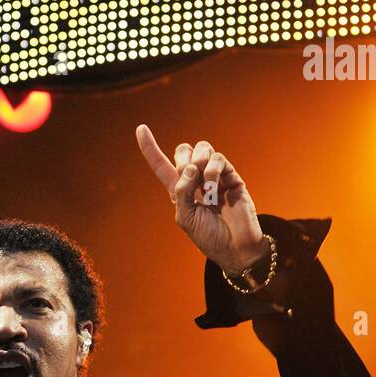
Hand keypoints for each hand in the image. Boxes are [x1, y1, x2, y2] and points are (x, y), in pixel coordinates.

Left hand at [135, 124, 266, 274]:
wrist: (235, 247)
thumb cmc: (209, 237)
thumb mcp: (186, 218)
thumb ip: (182, 191)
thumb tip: (191, 167)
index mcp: (180, 192)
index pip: (161, 166)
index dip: (150, 149)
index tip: (140, 129)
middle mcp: (196, 180)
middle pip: (183, 150)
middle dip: (183, 158)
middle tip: (190, 176)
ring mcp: (214, 176)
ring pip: (202, 149)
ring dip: (199, 163)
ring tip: (206, 186)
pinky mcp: (231, 176)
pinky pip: (218, 158)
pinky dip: (213, 169)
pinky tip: (214, 185)